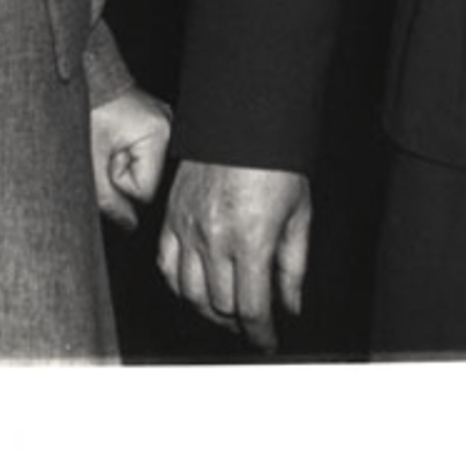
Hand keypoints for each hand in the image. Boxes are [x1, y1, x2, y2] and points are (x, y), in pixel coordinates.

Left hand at [89, 88, 172, 230]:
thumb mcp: (90, 157)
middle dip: (122, 173)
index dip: (118, 182)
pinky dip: (128, 153)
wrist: (84, 74)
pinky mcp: (156, 123)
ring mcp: (165, 124)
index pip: (143, 191)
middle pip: (148, 182)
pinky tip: (116, 137)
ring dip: (124, 163)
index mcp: (158, 133)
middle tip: (107, 148)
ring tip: (110, 139)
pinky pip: (146, 156)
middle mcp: (169, 128)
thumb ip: (107, 197)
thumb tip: (128, 225)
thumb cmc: (87, 106)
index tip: (106, 157)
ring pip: (146, 171)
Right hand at [156, 160, 311, 351]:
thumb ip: (293, 267)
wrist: (241, 123)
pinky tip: (193, 288)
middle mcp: (215, 238)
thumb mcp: (299, 216)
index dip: (261, 334)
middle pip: (221, 305)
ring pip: (189, 291)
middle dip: (239, 323)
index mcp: (251, 241)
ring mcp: (188, 227)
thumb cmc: (274, 164)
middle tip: (252, 325)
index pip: (252, 308)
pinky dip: (178, 284)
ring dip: (208, 310)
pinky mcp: (171, 215)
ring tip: (225, 312)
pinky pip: (165, 263)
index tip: (268, 342)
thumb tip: (291, 306)